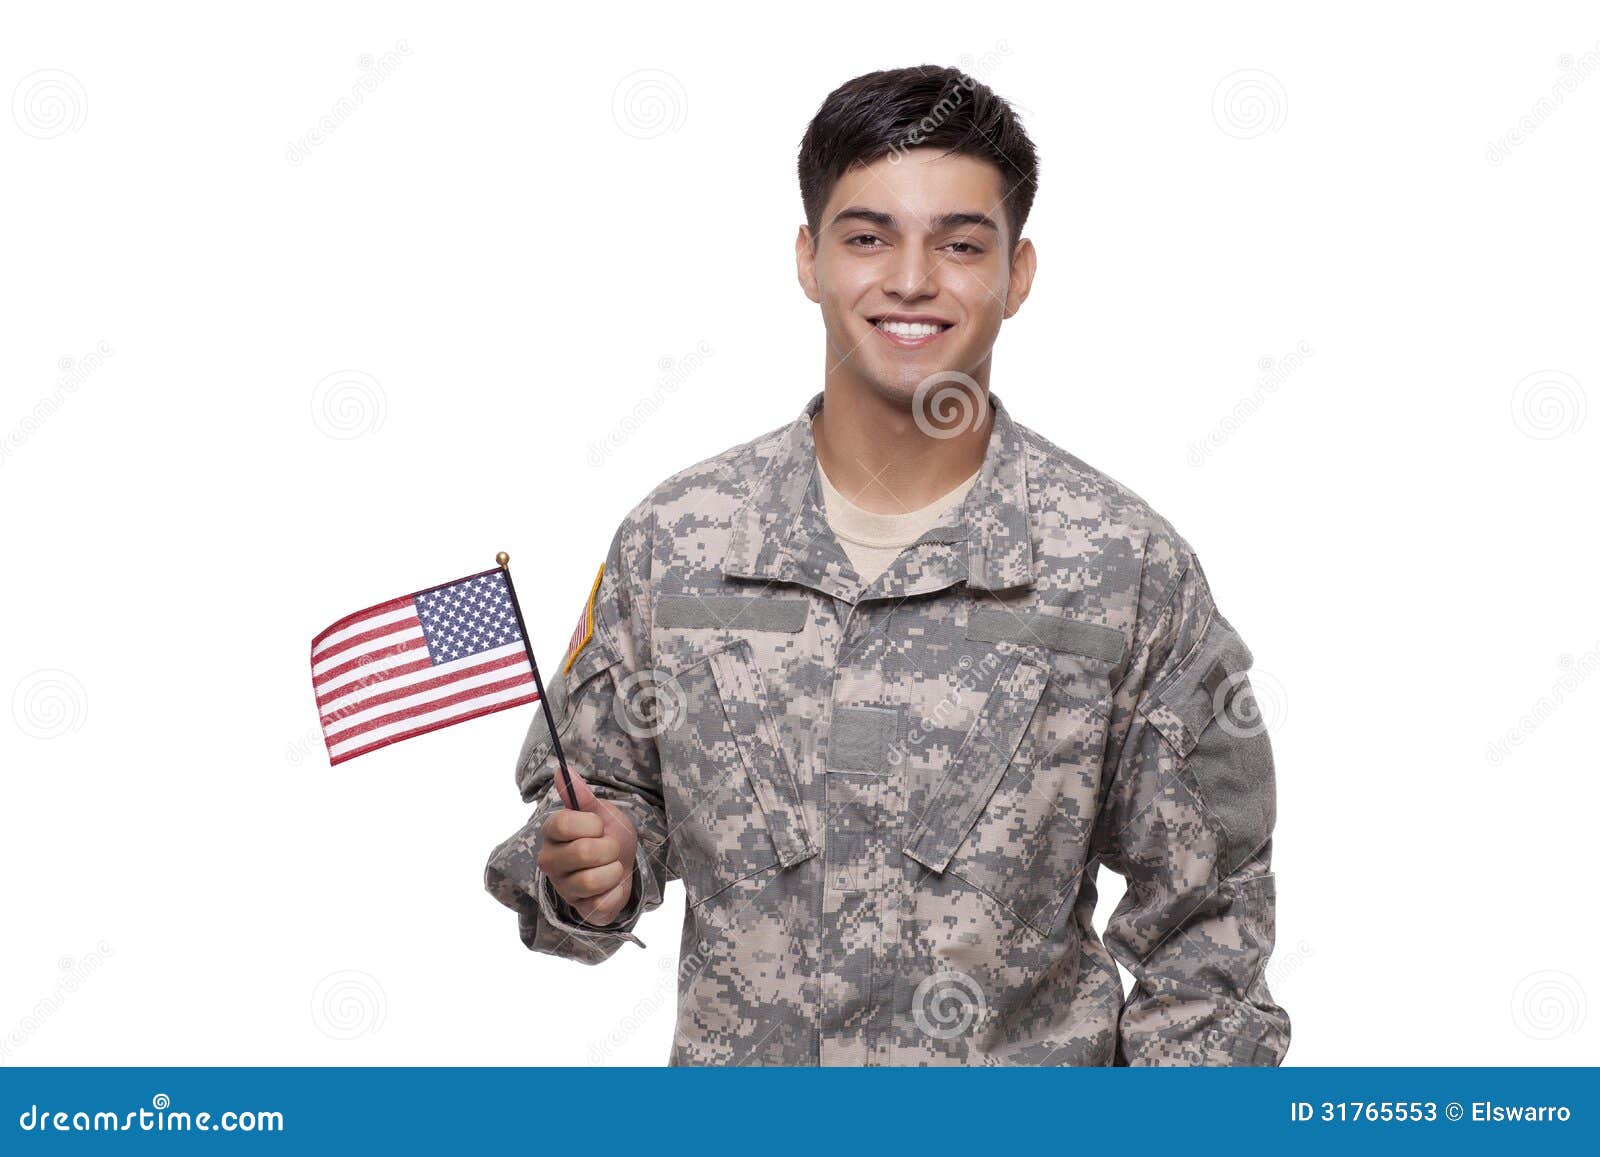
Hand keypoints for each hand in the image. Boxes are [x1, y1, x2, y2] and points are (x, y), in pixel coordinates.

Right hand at [536, 767, 637, 926]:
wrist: (625, 864)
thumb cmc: (608, 835)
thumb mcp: (601, 812)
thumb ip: (582, 795)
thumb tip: (562, 770)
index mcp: (551, 833)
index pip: (563, 824)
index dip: (590, 824)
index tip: (598, 826)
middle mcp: (549, 861)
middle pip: (583, 853)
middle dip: (609, 848)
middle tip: (610, 848)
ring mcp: (562, 888)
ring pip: (592, 881)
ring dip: (613, 871)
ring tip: (611, 866)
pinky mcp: (579, 910)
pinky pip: (602, 903)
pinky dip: (616, 892)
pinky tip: (613, 885)